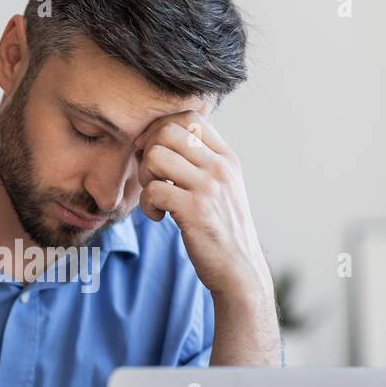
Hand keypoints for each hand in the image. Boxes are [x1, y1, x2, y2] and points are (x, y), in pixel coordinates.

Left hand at [135, 112, 270, 302]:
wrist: (239, 269)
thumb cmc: (223, 228)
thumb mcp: (222, 188)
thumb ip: (202, 163)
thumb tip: (162, 138)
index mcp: (226, 158)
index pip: (191, 117)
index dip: (162, 128)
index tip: (154, 151)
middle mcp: (220, 167)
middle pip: (168, 131)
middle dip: (149, 151)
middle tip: (153, 177)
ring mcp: (208, 187)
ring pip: (156, 156)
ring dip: (146, 178)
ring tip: (156, 197)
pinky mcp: (194, 210)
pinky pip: (153, 190)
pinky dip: (147, 205)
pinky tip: (159, 217)